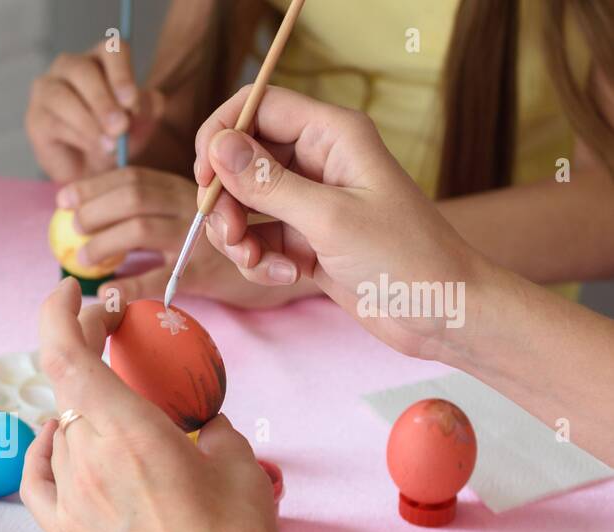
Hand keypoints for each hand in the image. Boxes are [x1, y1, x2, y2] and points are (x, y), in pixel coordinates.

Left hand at [21, 278, 285, 531]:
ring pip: (60, 430)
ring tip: (116, 407)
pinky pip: (39, 477)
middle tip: (112, 340)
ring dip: (82, 406)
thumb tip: (196, 418)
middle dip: (86, 352)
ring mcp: (70, 502)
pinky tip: (61, 441)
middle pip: (67, 388)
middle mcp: (89, 462)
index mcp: (130, 435)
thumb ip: (211, 426)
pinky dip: (46, 449)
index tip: (73, 292)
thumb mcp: (240, 467)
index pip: (67, 354)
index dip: (59, 312)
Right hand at [26, 41, 164, 183]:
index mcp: (100, 59)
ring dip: (89, 120)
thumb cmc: (115, 140)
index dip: (121, 73)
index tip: (131, 102)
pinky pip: (53, 121)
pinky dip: (77, 136)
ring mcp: (47, 90)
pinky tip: (93, 148)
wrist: (92, 174)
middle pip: (83, 69)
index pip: (111, 49)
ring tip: (110, 144)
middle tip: (121, 127)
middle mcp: (70, 67)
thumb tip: (149, 98)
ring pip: (63, 95)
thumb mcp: (140, 126)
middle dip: (103, 100)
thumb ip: (147, 110)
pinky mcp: (35, 118)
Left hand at [57, 166, 316, 308]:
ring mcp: (201, 238)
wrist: (298, 269)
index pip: (135, 176)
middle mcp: (193, 205)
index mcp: (188, 189)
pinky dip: (127, 286)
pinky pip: (159, 278)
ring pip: (141, 227)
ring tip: (83, 258)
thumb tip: (109, 221)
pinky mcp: (208, 273)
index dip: (96, 184)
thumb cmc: (245, 246)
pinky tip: (105, 294)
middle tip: (70, 228)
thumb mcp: (207, 219)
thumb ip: (170, 212)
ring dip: (104, 241)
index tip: (64, 196)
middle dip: (93, 208)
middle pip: (132, 194)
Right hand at [194, 85, 481, 357]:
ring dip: (238, 236)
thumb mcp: (329, 218)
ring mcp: (309, 200)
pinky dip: (259, 260)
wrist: (439, 312)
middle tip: (229, 234)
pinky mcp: (305, 238)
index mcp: (333, 134)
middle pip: (241, 159)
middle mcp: (318, 160)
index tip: (205, 179)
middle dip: (225, 200)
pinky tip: (286, 277)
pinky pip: (258, 238)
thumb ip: (268, 183)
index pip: (257, 107)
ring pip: (243, 204)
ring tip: (258, 262)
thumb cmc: (404, 258)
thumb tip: (219, 146)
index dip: (222, 136)